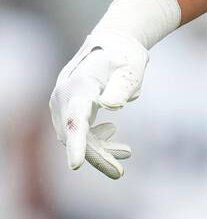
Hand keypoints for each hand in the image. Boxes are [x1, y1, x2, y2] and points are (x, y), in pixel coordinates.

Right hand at [49, 28, 146, 177]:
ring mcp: (63, 103)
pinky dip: (97, 142)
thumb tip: (112, 106)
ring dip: (99, 151)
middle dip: (96, 156)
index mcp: (80, 85)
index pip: (75, 119)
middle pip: (75, 134)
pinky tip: (119, 145)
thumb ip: (122, 87)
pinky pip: (80, 132)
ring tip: (126, 154)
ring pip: (77, 136)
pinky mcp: (69, 109)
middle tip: (119, 172)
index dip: (76, 143)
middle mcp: (65, 96)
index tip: (75, 165)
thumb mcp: (130, 70)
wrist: (114, 45)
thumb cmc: (125, 58)